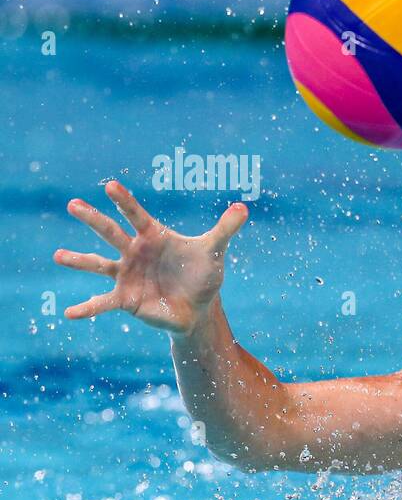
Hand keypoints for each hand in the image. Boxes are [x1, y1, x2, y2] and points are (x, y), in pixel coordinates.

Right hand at [54, 180, 247, 334]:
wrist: (197, 307)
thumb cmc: (202, 274)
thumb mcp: (214, 252)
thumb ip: (225, 229)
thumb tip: (244, 208)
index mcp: (153, 236)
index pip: (137, 215)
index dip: (124, 201)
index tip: (110, 186)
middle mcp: (134, 252)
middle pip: (111, 232)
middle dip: (93, 219)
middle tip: (73, 204)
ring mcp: (126, 275)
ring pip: (99, 264)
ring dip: (78, 260)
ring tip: (58, 255)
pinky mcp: (125, 299)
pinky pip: (102, 303)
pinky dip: (86, 308)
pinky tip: (69, 313)